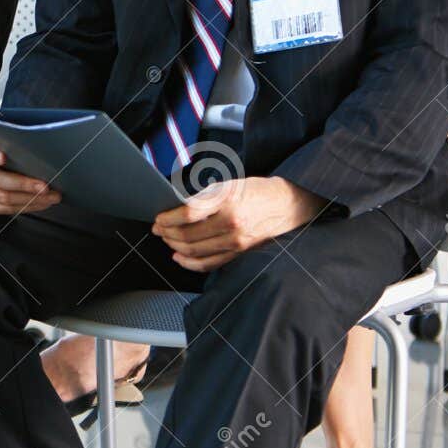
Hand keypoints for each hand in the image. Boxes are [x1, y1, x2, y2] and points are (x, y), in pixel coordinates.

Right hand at [0, 140, 61, 215]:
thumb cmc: (6, 155)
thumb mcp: (7, 146)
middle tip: (44, 187)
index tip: (3, 157)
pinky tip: (42, 203)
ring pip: (4, 197)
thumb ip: (16, 148)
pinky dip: (28, 206)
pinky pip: (7, 209)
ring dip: (31, 199)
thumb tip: (43, 154)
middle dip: (24, 184)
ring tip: (50, 197)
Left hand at [151, 177, 323, 271]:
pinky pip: (209, 263)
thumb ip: (204, 196)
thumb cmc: (257, 190)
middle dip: (167, 233)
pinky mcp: (240, 253)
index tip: (158, 218)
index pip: (188, 213)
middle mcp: (232, 223)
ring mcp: (236, 242)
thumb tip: (175, 208)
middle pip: (188, 235)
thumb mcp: (229, 184)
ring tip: (166, 239)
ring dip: (175, 246)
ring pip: (195, 251)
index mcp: (228, 201)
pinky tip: (179, 257)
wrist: (289, 205)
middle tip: (158, 229)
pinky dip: (190, 263)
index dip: (168, 218)